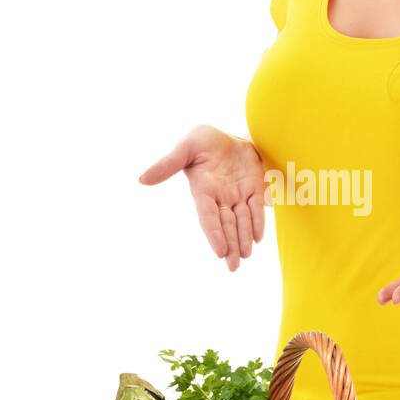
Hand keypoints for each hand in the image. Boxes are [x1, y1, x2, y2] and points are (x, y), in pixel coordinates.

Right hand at [139, 125, 266, 271]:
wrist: (227, 132)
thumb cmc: (202, 140)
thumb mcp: (185, 148)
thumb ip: (167, 164)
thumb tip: (142, 179)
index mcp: (204, 190)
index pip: (208, 217)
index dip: (214, 234)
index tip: (220, 252)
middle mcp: (221, 197)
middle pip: (226, 225)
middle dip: (230, 246)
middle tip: (233, 266)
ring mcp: (238, 193)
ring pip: (242, 221)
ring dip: (243, 239)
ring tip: (244, 256)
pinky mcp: (254, 187)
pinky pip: (257, 207)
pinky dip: (258, 221)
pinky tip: (257, 237)